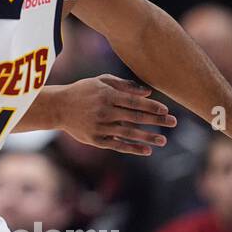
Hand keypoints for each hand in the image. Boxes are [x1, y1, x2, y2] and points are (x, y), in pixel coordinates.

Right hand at [54, 75, 176, 155]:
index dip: (152, 106)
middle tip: (173, 122)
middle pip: (136, 117)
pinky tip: (147, 150)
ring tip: (163, 140)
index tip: (166, 110)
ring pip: (129, 133)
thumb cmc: (83, 91)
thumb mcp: (101, 81)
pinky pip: (118, 145)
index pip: (135, 102)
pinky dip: (133, 148)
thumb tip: (148, 92)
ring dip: (148, 137)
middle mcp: (104, 111)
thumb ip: (124, 85)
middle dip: (157, 120)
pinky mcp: (95, 140)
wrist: (58, 107)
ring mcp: (100, 127)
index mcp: (107, 95)